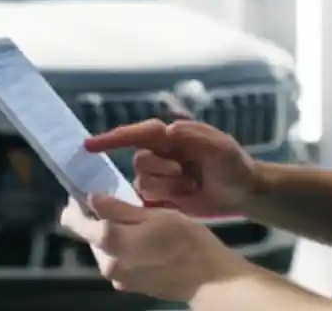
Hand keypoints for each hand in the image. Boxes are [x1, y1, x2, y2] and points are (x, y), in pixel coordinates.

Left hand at [60, 194, 251, 301]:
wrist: (209, 280)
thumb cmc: (185, 240)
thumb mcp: (154, 214)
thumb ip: (118, 208)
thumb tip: (90, 197)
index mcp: (109, 242)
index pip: (72, 221)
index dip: (77, 204)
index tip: (89, 190)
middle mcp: (106, 264)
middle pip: (89, 234)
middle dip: (99, 218)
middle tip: (123, 201)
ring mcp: (118, 278)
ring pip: (104, 247)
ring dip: (114, 233)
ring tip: (140, 220)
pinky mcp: (130, 286)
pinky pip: (118, 260)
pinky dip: (125, 248)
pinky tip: (147, 240)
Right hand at [85, 119, 259, 217]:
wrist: (242, 191)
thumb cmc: (234, 163)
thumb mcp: (221, 147)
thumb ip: (197, 137)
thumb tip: (169, 130)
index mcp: (170, 136)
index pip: (136, 134)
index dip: (112, 139)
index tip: (89, 147)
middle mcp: (160, 154)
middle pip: (139, 162)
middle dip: (161, 170)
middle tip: (186, 174)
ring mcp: (159, 177)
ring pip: (143, 183)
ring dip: (168, 188)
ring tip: (192, 187)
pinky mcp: (161, 198)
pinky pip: (148, 201)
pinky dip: (165, 201)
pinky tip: (186, 198)